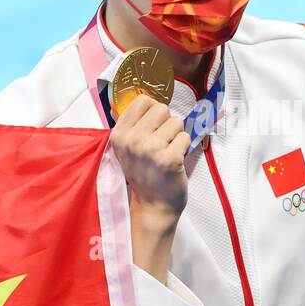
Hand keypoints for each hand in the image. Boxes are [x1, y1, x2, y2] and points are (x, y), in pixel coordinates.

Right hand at [110, 93, 190, 279]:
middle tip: (162, 143)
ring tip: (168, 152)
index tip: (154, 126)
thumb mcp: (127, 148)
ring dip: (177, 136)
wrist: (152, 206)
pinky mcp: (169, 158)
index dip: (153, 111)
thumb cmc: (143, 173)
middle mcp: (132, 139)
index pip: (142, 100)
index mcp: (119, 134)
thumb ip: (133, 125)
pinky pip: (185, 137)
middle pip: (162, 108)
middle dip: (167, 123)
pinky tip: (175, 160)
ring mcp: (150, 149)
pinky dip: (184, 148)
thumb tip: (146, 99)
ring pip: (177, 122)